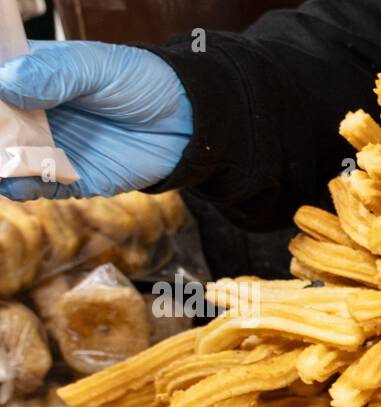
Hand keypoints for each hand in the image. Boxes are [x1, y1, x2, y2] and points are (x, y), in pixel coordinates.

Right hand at [0, 41, 191, 198]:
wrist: (184, 122)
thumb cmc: (139, 84)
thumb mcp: (95, 67)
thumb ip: (53, 74)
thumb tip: (5, 82)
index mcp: (30, 75)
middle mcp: (31, 112)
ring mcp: (46, 146)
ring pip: (5, 157)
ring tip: (3, 158)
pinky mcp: (67, 178)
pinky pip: (33, 186)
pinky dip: (20, 185)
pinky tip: (17, 180)